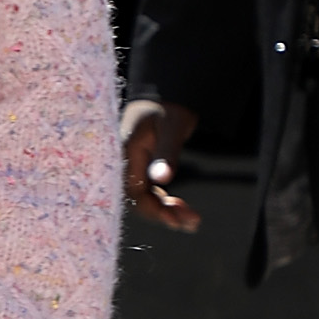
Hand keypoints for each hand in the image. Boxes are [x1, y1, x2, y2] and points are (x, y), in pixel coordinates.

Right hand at [120, 99, 200, 230]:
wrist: (167, 95)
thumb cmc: (169, 108)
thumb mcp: (171, 128)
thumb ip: (166, 154)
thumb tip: (163, 179)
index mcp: (126, 155)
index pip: (135, 192)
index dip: (154, 210)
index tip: (176, 220)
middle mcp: (125, 165)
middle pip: (140, 200)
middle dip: (164, 214)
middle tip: (192, 223)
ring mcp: (133, 168)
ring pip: (146, 199)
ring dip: (167, 211)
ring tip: (193, 221)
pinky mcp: (142, 169)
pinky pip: (150, 192)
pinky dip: (166, 202)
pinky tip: (183, 208)